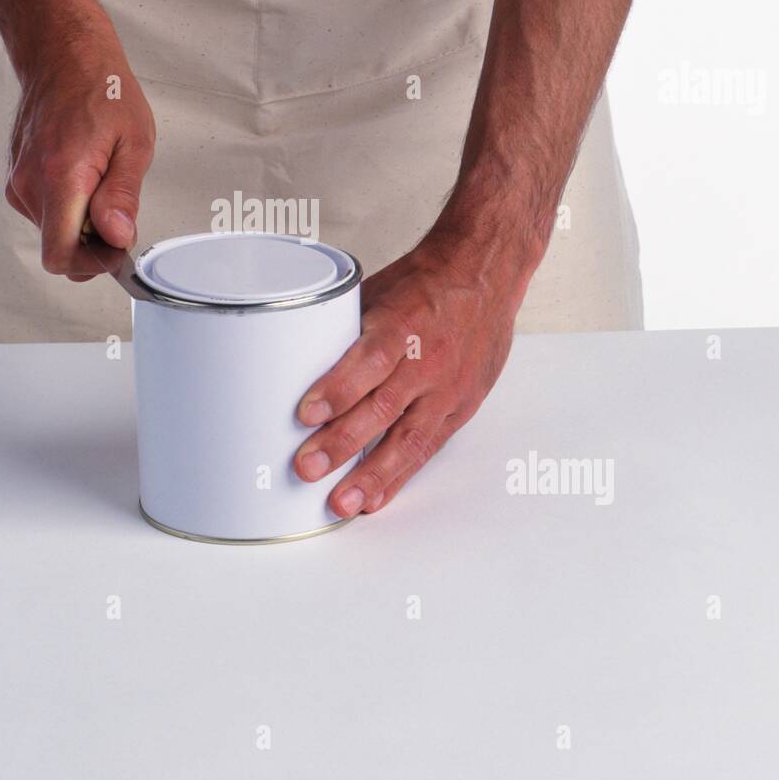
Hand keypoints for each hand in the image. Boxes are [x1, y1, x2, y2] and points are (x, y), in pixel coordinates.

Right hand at [4, 0, 155, 279]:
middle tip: (118, 212)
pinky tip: (85, 175)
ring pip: (52, 231)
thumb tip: (118, 235)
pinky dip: (67, 207)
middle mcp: (30, 184)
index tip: (115, 246)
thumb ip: (123, 195)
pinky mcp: (16, 179)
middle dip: (92, 243)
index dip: (92, 264)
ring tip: (102, 181)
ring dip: (80, 222)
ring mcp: (18, 183)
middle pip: (58, 248)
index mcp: (60, 178)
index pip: (59, 256)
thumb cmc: (101, 89)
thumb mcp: (134, 142)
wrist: (63, 54)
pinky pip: (45, 212)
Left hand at [293, 236, 525, 517]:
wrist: (484, 275)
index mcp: (402, 323)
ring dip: (372, 475)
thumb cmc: (423, 283)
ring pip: (408, 439)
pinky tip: (374, 498)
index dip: (337, 389)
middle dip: (343, 443)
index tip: (305, 415)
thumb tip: (294, 359)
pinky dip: (399, 476)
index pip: (369, 360)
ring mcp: (446, 388)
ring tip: (341, 504)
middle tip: (308, 468)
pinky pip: (427, 448)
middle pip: (383, 408)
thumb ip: (345, 332)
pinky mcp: (460, 407)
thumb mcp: (379, 293)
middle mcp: (427, 360)